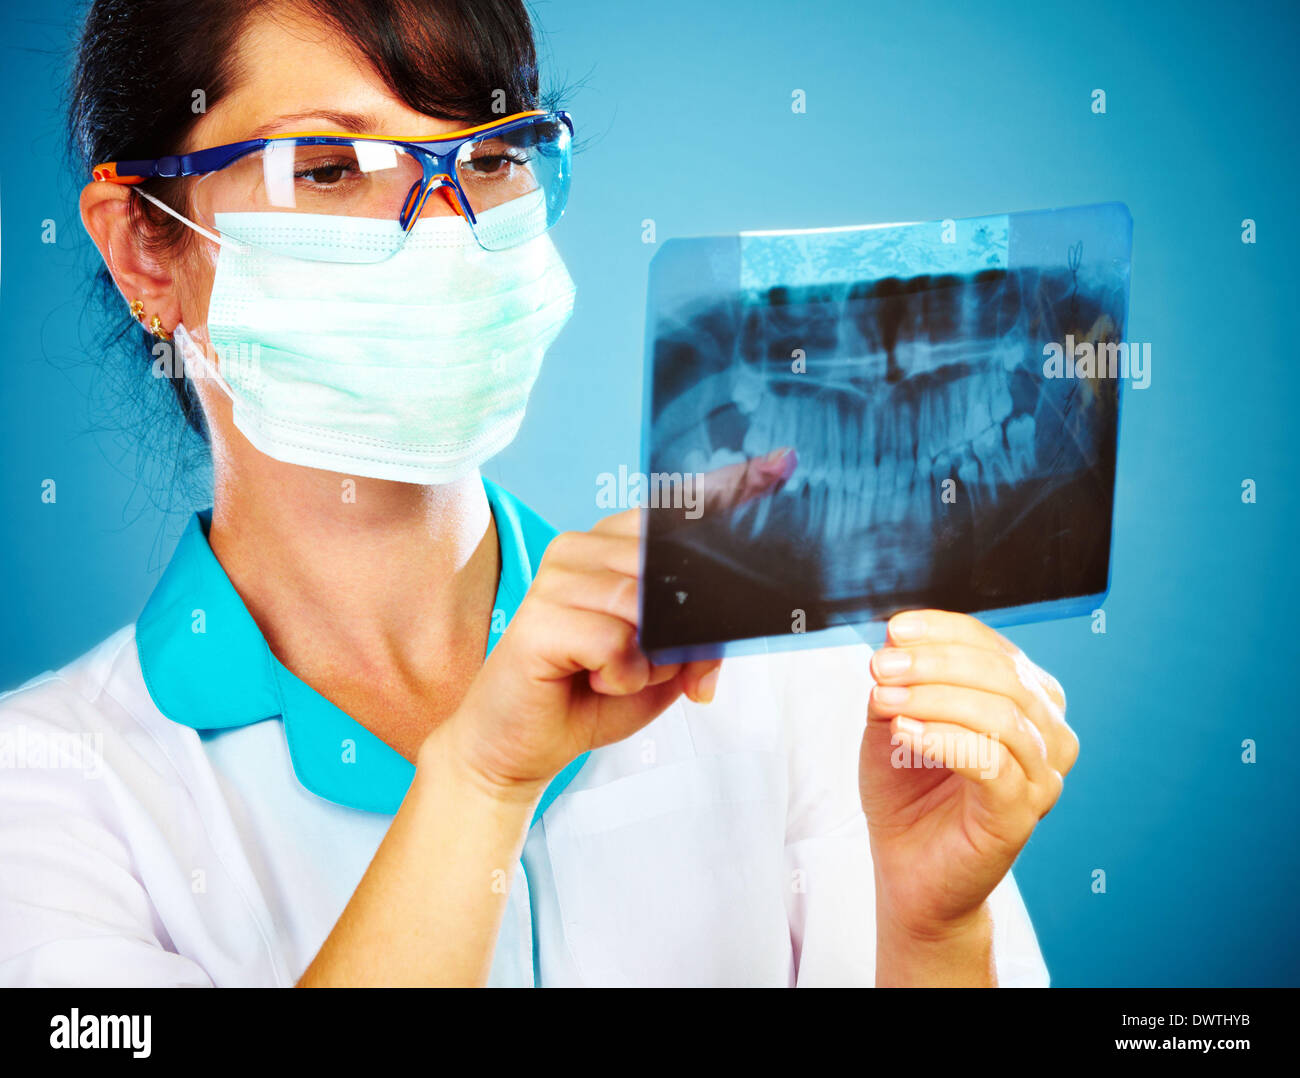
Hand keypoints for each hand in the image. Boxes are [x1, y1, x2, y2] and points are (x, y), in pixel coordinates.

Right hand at [429, 449, 796, 803]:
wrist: (518, 746)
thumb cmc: (588, 696)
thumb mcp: (663, 668)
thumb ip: (701, 640)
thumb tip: (732, 626)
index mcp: (611, 546)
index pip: (674, 511)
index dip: (728, 490)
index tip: (780, 463)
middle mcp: (580, 548)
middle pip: (668, 564)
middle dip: (684, 628)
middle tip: (653, 667)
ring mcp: (556, 578)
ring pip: (643, 605)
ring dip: (648, 657)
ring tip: (616, 675)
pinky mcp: (539, 619)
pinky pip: (616, 640)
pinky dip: (622, 674)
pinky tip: (594, 680)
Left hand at [860, 610, 1076, 939]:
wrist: (908, 865)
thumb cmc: (908, 789)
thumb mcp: (894, 718)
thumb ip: (899, 681)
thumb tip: (894, 643)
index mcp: (1025, 699)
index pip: (993, 647)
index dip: (944, 631)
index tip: (895, 630)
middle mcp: (1047, 733)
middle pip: (1002, 675)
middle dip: (935, 663)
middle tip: (883, 666)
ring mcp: (1041, 775)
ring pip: (1000, 715)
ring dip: (934, 698)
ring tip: (886, 700)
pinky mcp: (1021, 813)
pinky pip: (992, 763)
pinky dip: (943, 738)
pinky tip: (904, 731)